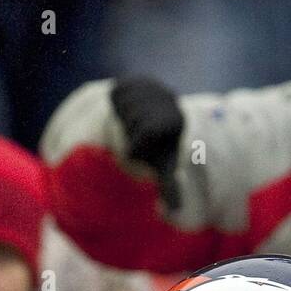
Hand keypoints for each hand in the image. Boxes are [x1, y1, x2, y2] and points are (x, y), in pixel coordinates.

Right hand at [109, 75, 184, 208]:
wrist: (152, 115)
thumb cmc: (159, 146)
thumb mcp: (164, 165)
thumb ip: (169, 186)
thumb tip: (173, 211)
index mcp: (176, 121)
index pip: (144, 137)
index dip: (137, 147)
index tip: (148, 143)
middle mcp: (166, 99)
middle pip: (132, 125)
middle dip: (131, 134)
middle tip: (142, 132)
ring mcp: (149, 86)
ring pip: (122, 110)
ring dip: (124, 120)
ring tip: (137, 120)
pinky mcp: (133, 78)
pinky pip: (114, 96)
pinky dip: (118, 105)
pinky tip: (129, 107)